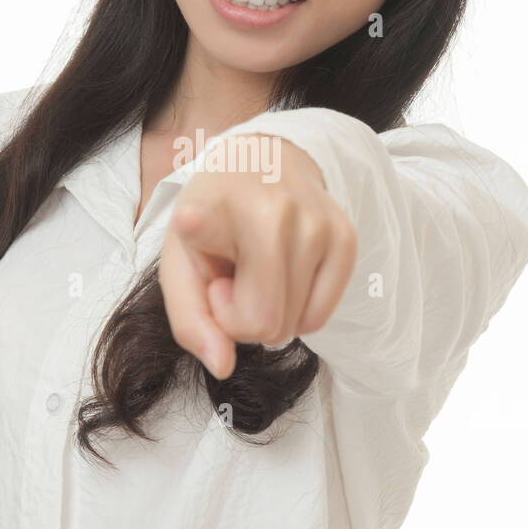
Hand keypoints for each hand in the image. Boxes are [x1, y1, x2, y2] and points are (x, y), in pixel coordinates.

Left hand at [158, 134, 357, 378]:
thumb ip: (191, 320)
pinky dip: (298, 311)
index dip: (197, 227)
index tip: (191, 220)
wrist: (265, 162)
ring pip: (293, 326)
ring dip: (271, 312)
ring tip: (259, 267)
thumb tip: (223, 365)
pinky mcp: (346, 238)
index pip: (205, 224)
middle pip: (262, 322)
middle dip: (241, 319)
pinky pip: (319, 319)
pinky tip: (285, 273)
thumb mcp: (181, 263)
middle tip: (233, 277)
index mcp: (213, 208)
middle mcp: (272, 210)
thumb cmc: (214, 220)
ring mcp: (316, 223)